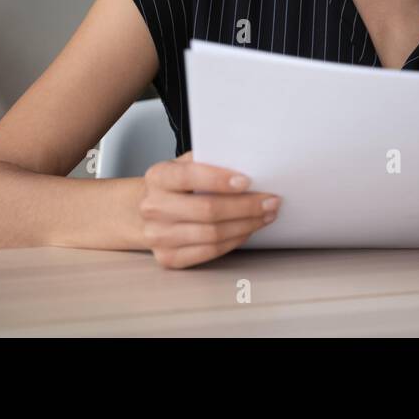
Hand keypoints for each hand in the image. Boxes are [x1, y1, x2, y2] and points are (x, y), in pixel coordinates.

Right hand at [139, 151, 279, 268]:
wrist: (147, 212)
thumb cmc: (176, 185)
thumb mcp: (185, 165)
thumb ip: (210, 161)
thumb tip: (249, 163)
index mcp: (158, 177)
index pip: (190, 176)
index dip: (220, 179)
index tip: (248, 181)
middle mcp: (153, 207)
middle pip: (207, 210)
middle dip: (246, 206)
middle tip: (271, 200)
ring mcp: (158, 236)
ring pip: (212, 234)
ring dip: (246, 225)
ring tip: (266, 215)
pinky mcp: (168, 258)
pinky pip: (209, 252)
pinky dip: (234, 241)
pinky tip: (248, 230)